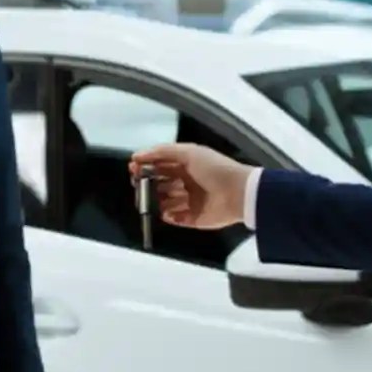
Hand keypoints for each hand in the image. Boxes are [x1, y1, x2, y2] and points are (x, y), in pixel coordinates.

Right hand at [129, 143, 252, 229]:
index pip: (161, 166)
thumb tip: (137, 156)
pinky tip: (166, 212)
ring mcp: (191, 202)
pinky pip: (176, 219)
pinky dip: (170, 216)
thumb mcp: (188, 152)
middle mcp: (188, 184)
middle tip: (138, 186)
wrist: (238, 192)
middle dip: (148, 185)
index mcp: (187, 166)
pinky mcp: (195, 219)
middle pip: (161, 185)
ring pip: (166, 203)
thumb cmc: (214, 169)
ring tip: (152, 199)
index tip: (133, 169)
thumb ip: (162, 152)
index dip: (146, 167)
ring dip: (158, 201)